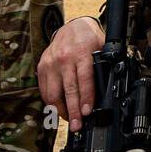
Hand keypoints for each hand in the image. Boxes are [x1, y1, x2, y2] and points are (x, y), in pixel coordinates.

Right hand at [37, 16, 103, 130]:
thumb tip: (108, 90)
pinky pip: (45, 89)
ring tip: (68, 120)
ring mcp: (51, 63)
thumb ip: (103, 67)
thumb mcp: (102, 48)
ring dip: (61, 110)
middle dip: (73, 111)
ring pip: (53, 93)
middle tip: (77, 125)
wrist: (72, 26)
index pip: (84, 80)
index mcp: (82, 54)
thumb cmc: (89, 39)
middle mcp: (65, 59)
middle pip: (68, 90)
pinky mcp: (42, 67)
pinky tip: (58, 109)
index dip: (85, 98)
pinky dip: (51, 102)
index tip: (86, 112)